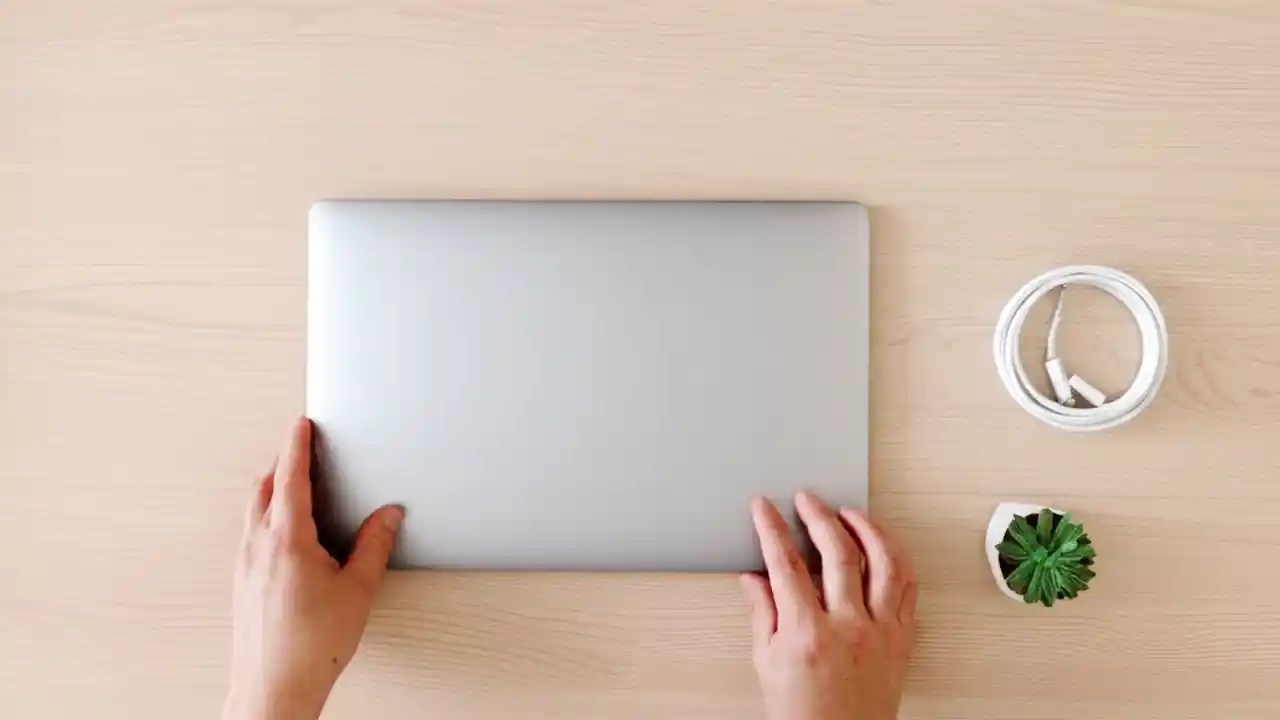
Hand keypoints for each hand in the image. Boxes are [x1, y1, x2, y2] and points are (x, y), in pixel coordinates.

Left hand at [223, 417, 403, 719]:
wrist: (273, 688)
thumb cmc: (311, 646)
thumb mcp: (358, 589)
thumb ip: (374, 545)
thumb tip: (387, 515)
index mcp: (287, 539)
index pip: (291, 476)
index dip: (297, 444)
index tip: (301, 423)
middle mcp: (258, 546)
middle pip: (264, 487)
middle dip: (282, 462)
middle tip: (299, 446)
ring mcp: (245, 565)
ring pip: (253, 510)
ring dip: (271, 488)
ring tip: (292, 483)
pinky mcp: (241, 583)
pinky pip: (250, 533)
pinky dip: (265, 515)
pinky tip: (282, 531)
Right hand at [740, 492, 916, 719]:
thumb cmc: (803, 713)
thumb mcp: (767, 663)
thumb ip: (762, 613)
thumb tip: (754, 578)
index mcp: (808, 634)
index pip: (787, 565)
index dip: (771, 529)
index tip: (764, 508)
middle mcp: (849, 627)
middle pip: (838, 553)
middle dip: (818, 516)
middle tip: (806, 500)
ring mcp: (882, 631)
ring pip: (883, 562)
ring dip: (866, 528)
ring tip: (849, 513)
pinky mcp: (903, 637)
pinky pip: (907, 586)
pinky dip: (895, 557)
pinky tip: (881, 545)